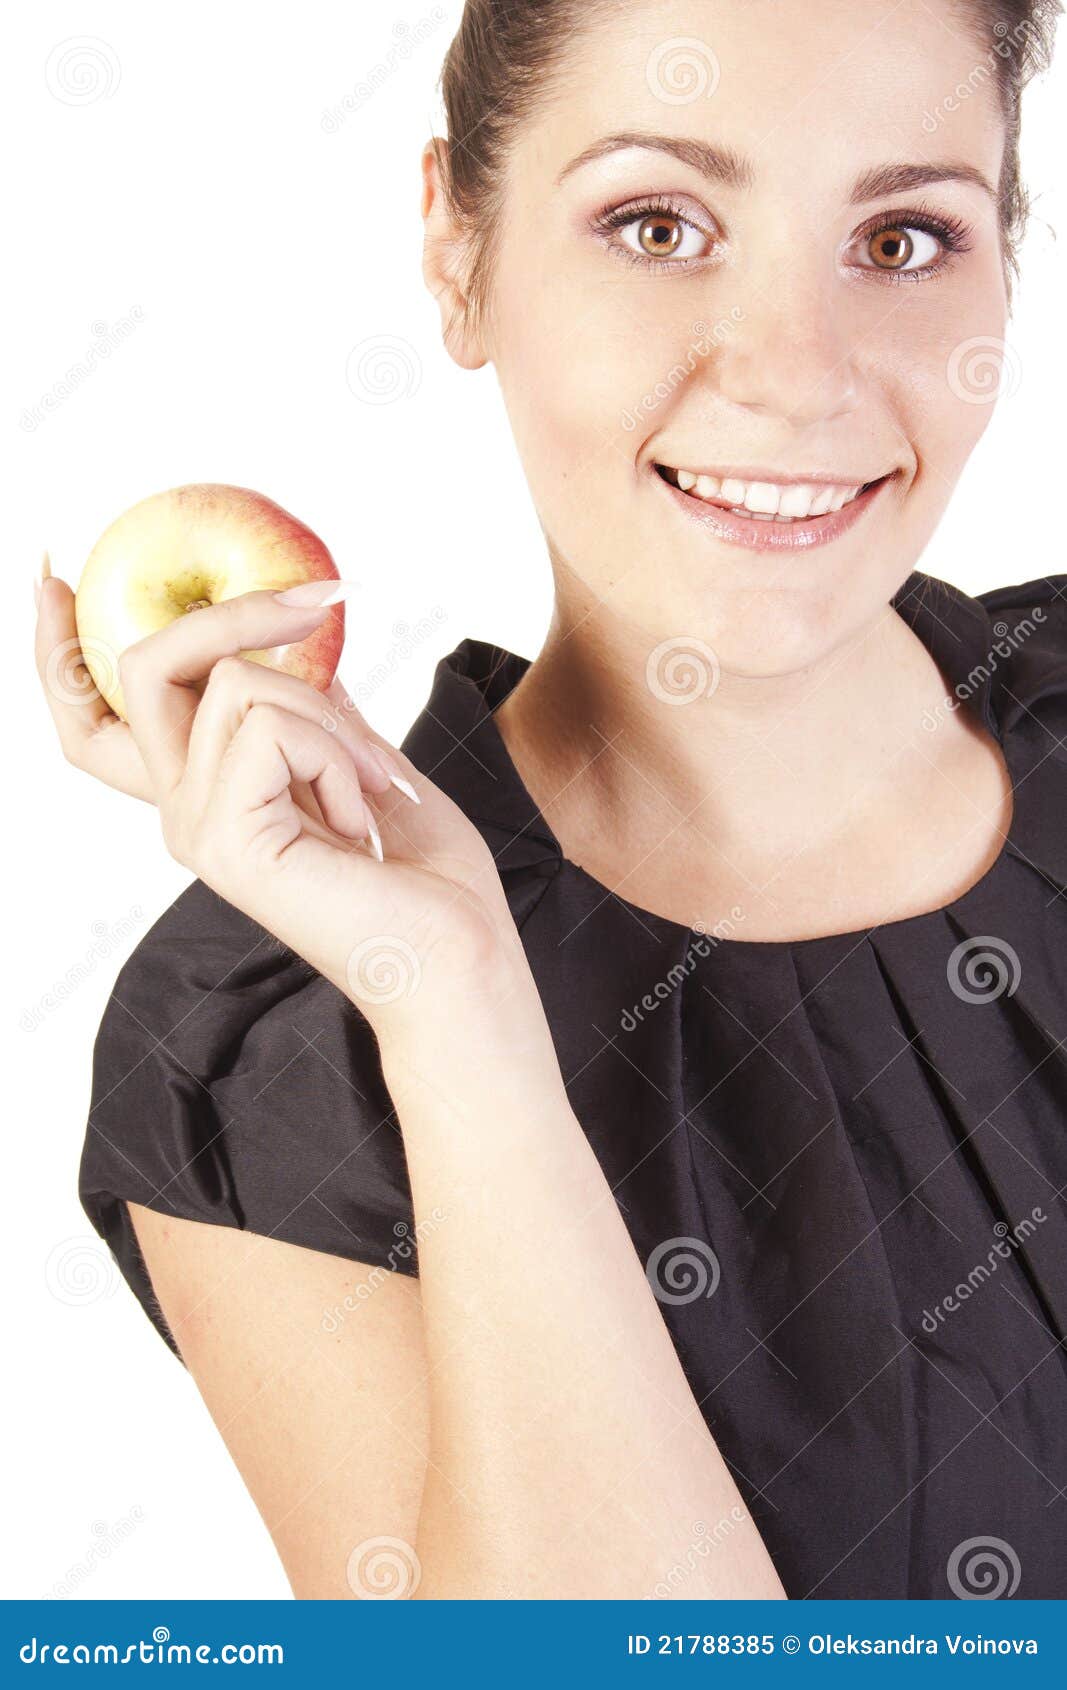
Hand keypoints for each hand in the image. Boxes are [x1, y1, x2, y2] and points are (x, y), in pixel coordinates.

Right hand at [34, 567, 530, 1037]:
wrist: (459, 961)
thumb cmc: (428, 882)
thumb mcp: (364, 764)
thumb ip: (317, 711)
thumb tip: (291, 643)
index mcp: (208, 797)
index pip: (94, 724)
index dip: (59, 653)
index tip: (52, 579)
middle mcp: (184, 812)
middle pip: (142, 667)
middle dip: (234, 611)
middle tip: (323, 598)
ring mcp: (196, 828)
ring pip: (235, 679)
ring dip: (331, 717)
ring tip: (373, 788)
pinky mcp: (225, 839)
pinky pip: (270, 724)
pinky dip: (336, 752)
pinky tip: (360, 818)